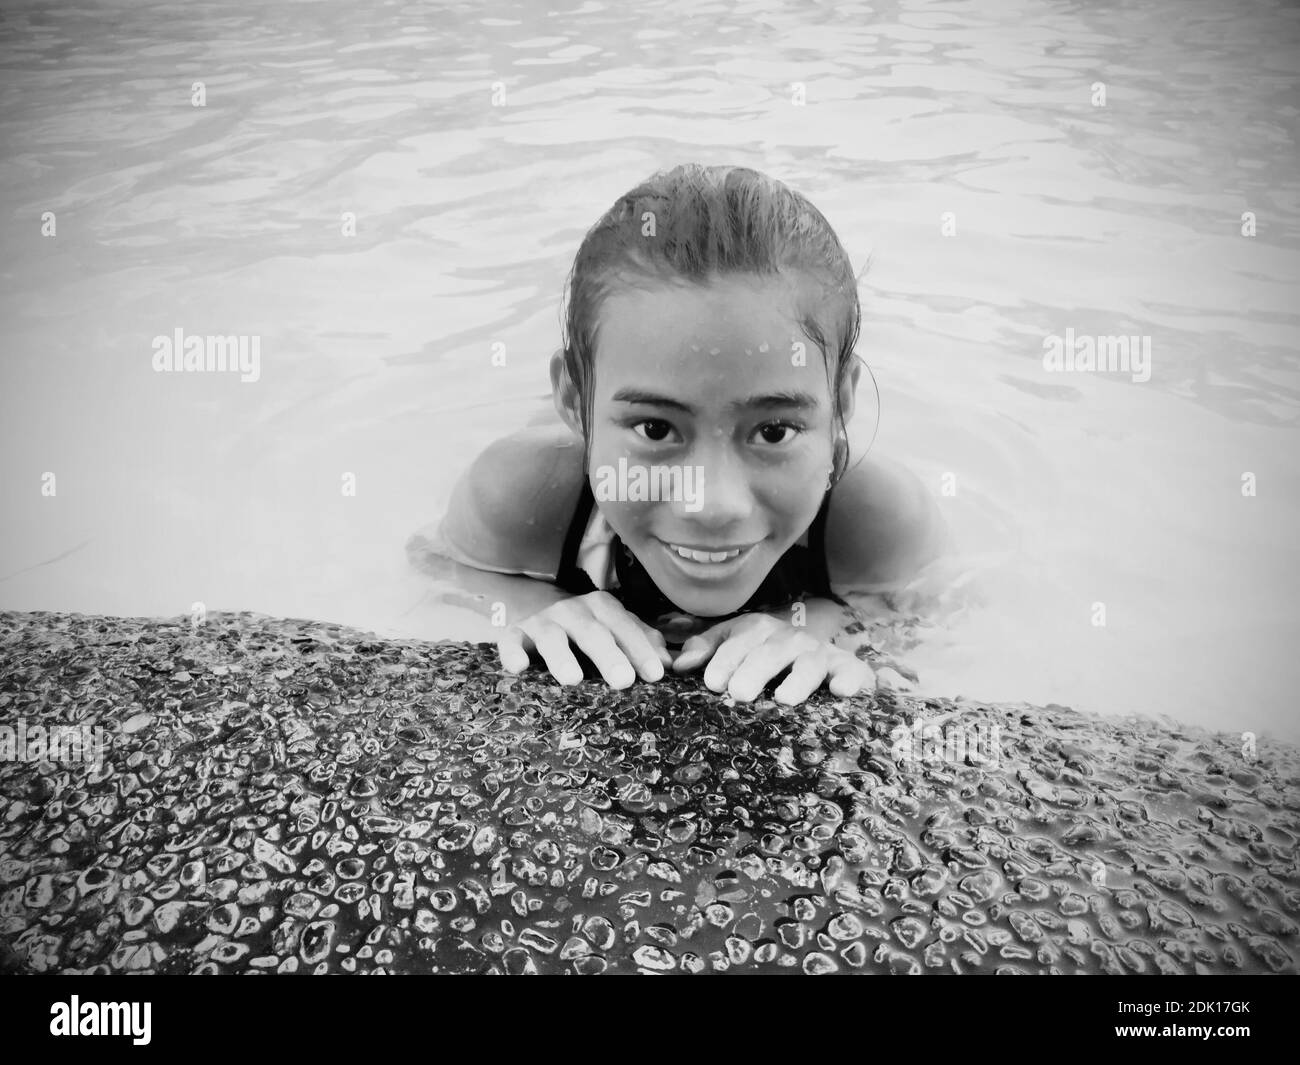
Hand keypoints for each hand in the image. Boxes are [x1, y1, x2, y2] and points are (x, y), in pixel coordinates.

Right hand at [497, 590, 672, 688]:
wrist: (539, 612)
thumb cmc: (588, 631)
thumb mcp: (616, 631)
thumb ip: (642, 643)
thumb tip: (668, 663)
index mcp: (603, 607)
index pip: (625, 627)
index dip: (640, 649)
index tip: (655, 674)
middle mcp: (573, 610)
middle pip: (592, 632)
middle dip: (609, 655)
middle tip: (623, 681)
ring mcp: (542, 621)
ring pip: (552, 637)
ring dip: (562, 657)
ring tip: (573, 679)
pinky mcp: (514, 632)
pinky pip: (511, 641)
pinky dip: (512, 653)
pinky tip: (518, 669)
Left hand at [671, 612, 873, 703]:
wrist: (817, 648)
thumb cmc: (764, 652)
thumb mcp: (734, 643)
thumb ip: (706, 649)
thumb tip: (678, 665)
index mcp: (759, 630)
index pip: (739, 643)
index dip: (726, 661)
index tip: (712, 683)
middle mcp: (789, 638)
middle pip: (770, 653)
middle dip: (755, 671)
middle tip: (738, 694)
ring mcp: (819, 653)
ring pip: (809, 664)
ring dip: (797, 680)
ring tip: (784, 699)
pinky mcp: (847, 669)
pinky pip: (852, 672)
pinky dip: (850, 680)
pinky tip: (842, 692)